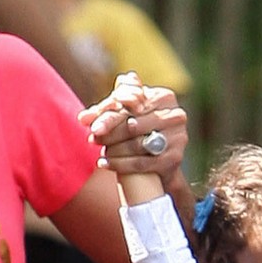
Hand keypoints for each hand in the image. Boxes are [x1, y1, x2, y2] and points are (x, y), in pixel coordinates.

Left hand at [80, 73, 189, 193]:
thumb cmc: (141, 129)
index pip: (131, 104)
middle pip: (133, 124)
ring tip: (100, 153)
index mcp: (164, 97)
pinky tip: (106, 164)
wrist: (163, 160)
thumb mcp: (127, 113)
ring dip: (114, 150)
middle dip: (110, 133)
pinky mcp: (175, 158)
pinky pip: (142, 163)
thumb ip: (106, 110)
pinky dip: (121, 165)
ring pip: (137, 144)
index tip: (92, 125)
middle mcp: (176, 115)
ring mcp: (178, 137)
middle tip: (92, 139)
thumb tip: (83, 118)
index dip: (109, 114)